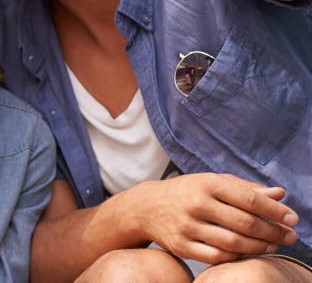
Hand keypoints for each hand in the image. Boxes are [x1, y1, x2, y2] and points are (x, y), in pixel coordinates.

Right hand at [131, 173, 297, 263]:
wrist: (146, 207)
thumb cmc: (187, 192)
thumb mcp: (212, 182)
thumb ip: (245, 188)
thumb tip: (279, 194)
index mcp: (206, 183)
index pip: (249, 199)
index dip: (276, 211)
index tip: (293, 219)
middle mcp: (197, 203)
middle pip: (245, 223)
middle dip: (273, 232)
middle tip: (290, 236)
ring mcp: (188, 226)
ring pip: (234, 243)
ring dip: (259, 247)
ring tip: (273, 245)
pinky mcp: (182, 246)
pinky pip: (217, 257)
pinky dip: (237, 257)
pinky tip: (248, 253)